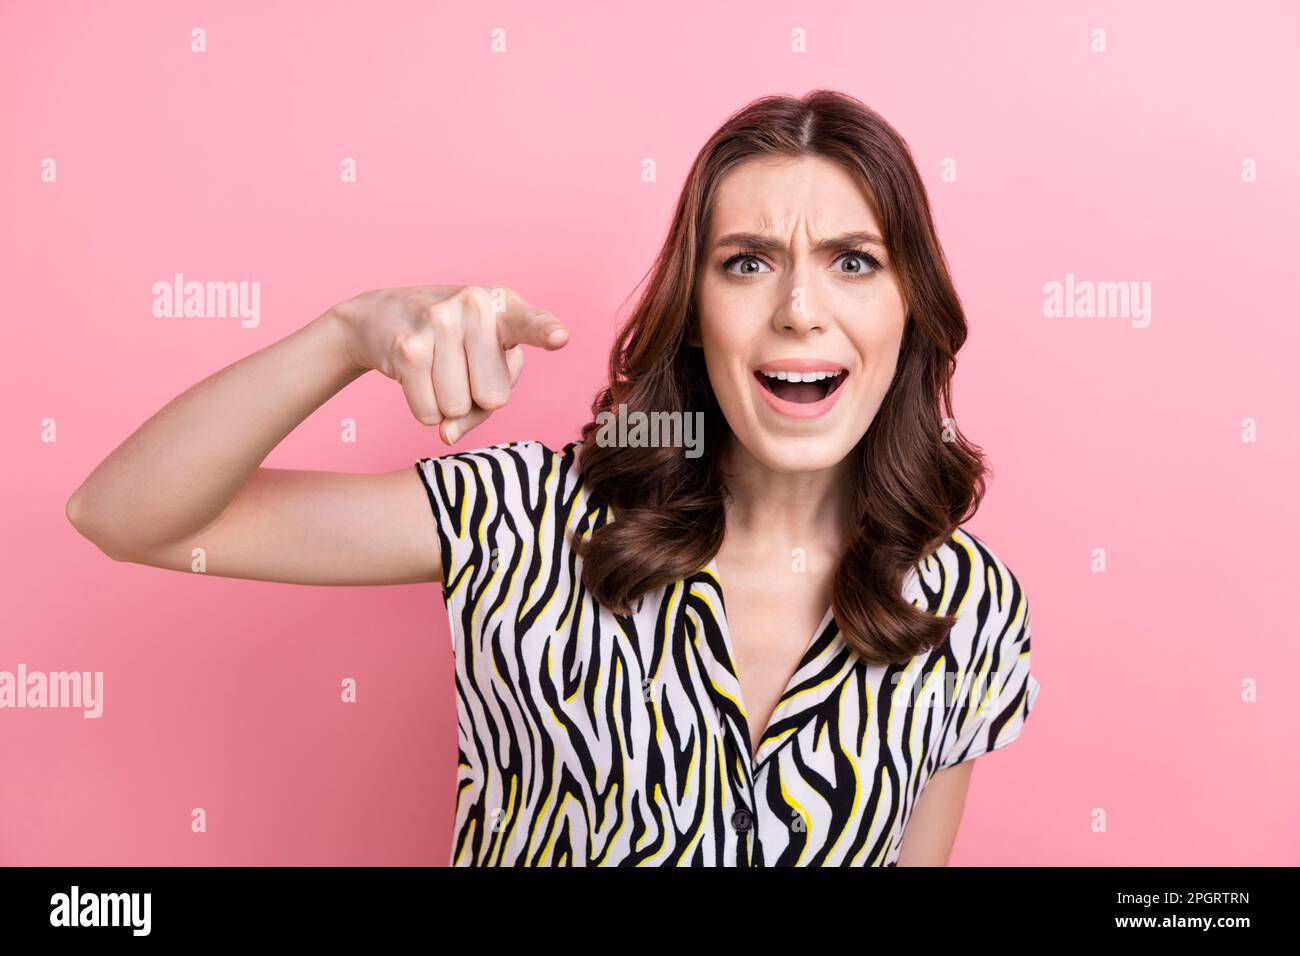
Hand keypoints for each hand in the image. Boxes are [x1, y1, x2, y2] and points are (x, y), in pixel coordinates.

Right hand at [330, 284, 567, 443]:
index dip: (544, 332)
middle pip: (493, 398)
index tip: (560, 337)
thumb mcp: (482, 361)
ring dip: (446, 403)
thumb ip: (483, 404)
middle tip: (460, 367)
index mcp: (504, 305)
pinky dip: (424, 407)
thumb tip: (446, 434)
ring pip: (457, 409)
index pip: (529, 323)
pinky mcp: (408, 348)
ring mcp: (438, 322)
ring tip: (437, 367)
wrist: (382, 315)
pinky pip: (429, 413)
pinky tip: (416, 374)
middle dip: (476, 397)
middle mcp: (474, 306)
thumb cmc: (453, 344)